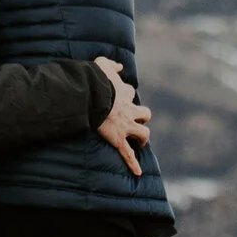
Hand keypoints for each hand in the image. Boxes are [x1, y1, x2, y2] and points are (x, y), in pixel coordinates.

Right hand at [92, 57, 150, 177]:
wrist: (91, 94)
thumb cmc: (95, 78)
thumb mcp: (102, 64)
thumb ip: (111, 64)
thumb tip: (119, 66)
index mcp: (123, 93)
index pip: (129, 93)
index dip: (125, 95)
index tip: (119, 96)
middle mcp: (129, 110)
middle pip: (144, 114)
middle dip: (141, 118)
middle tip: (134, 122)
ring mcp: (125, 126)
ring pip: (143, 134)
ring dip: (142, 139)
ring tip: (138, 143)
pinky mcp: (118, 139)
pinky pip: (128, 153)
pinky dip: (133, 163)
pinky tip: (138, 172)